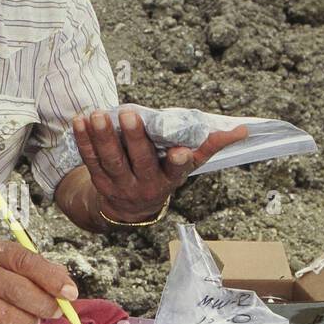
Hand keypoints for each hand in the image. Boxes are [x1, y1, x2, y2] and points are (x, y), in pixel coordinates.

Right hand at [0, 235, 79, 323]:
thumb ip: (29, 264)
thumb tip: (63, 284)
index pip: (23, 261)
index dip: (51, 278)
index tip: (70, 292)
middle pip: (16, 291)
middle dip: (44, 305)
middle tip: (54, 311)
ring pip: (4, 316)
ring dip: (28, 323)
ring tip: (31, 320)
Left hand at [72, 109, 248, 222]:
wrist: (132, 208)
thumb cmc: (165, 175)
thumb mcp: (188, 166)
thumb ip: (210, 145)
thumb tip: (243, 130)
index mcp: (171, 179)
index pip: (178, 170)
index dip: (180, 161)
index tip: (181, 152)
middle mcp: (147, 185)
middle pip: (140, 161)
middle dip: (134, 138)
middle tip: (128, 114)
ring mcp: (121, 186)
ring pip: (111, 161)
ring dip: (103, 137)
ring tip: (98, 115)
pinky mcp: (101, 182)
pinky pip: (90, 161)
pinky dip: (84, 141)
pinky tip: (80, 121)